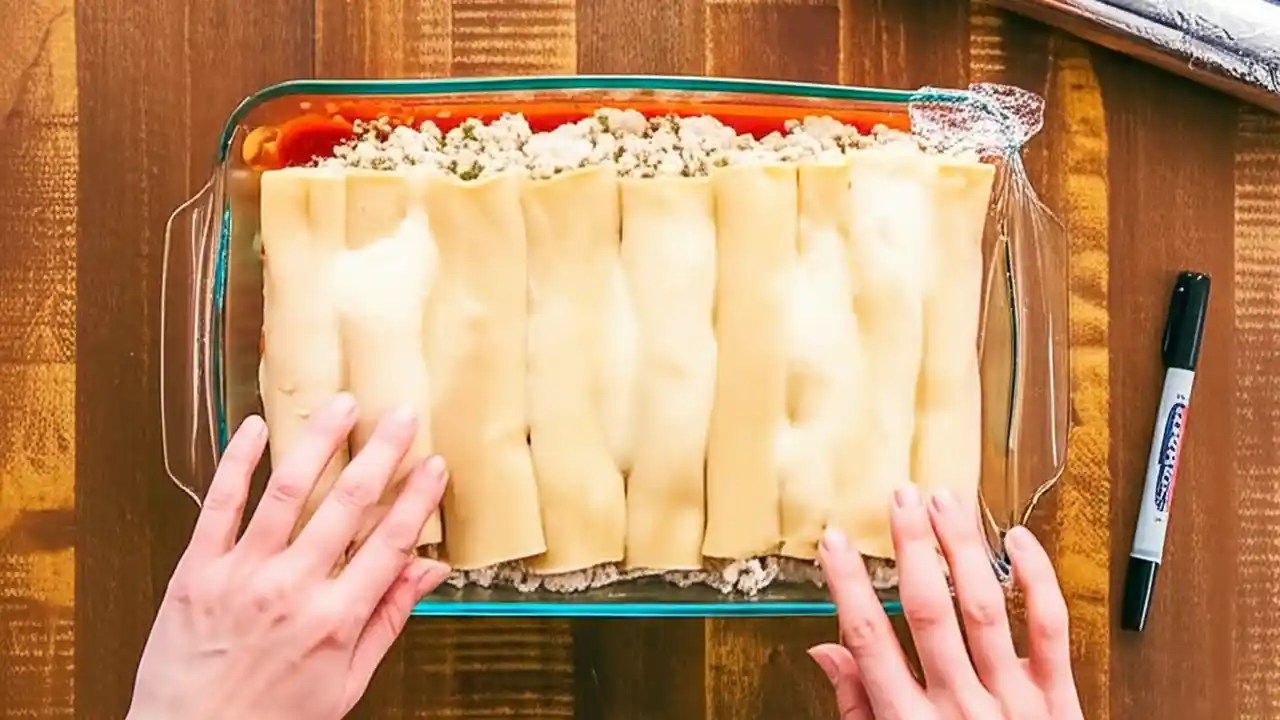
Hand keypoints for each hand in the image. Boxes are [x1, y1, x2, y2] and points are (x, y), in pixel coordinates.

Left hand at [128, 393, 448, 719]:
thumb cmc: (271, 719)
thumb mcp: (346, 683)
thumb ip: (386, 620)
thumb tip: (427, 573)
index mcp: (335, 619)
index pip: (390, 542)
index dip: (418, 499)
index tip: (435, 466)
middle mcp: (292, 589)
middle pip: (349, 505)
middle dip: (382, 453)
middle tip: (400, 415)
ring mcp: (241, 575)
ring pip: (288, 491)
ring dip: (319, 442)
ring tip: (342, 405)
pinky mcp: (195, 570)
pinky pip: (219, 504)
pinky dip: (238, 461)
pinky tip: (255, 428)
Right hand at [810, 486, 1083, 719]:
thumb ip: (860, 708)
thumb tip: (826, 653)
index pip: (869, 640)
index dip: (848, 585)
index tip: (834, 544)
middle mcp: (960, 708)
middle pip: (927, 611)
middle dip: (911, 548)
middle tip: (900, 500)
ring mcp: (1013, 702)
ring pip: (983, 607)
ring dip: (961, 548)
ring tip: (946, 503)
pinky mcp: (1060, 700)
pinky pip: (1049, 627)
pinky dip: (1036, 578)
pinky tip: (1017, 541)